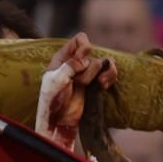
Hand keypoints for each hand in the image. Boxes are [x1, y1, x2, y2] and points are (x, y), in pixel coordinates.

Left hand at [42, 32, 118, 147]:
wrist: (59, 121)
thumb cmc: (52, 100)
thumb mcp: (57, 80)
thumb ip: (70, 65)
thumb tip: (85, 56)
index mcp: (63, 57)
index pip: (79, 40)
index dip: (84, 47)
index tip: (82, 59)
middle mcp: (76, 63)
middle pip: (92, 55)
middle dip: (88, 69)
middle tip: (78, 83)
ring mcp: (87, 73)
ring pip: (103, 62)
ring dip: (102, 73)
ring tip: (99, 83)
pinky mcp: (95, 84)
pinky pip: (109, 73)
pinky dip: (110, 77)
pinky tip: (103, 86)